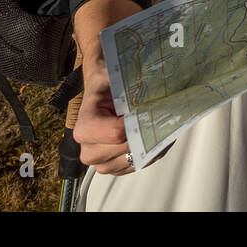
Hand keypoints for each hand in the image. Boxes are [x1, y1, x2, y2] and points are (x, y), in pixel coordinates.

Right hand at [72, 53, 171, 174]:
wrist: (103, 89)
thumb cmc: (109, 84)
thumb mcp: (117, 79)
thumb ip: (133, 91)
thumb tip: (160, 98)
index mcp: (85, 127)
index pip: (117, 134)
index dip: (138, 123)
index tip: (151, 111)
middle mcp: (88, 149)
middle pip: (128, 148)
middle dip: (148, 133)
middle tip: (161, 117)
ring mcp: (100, 162)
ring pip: (135, 159)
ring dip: (152, 145)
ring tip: (159, 126)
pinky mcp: (112, 167)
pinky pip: (137, 164)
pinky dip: (150, 153)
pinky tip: (153, 137)